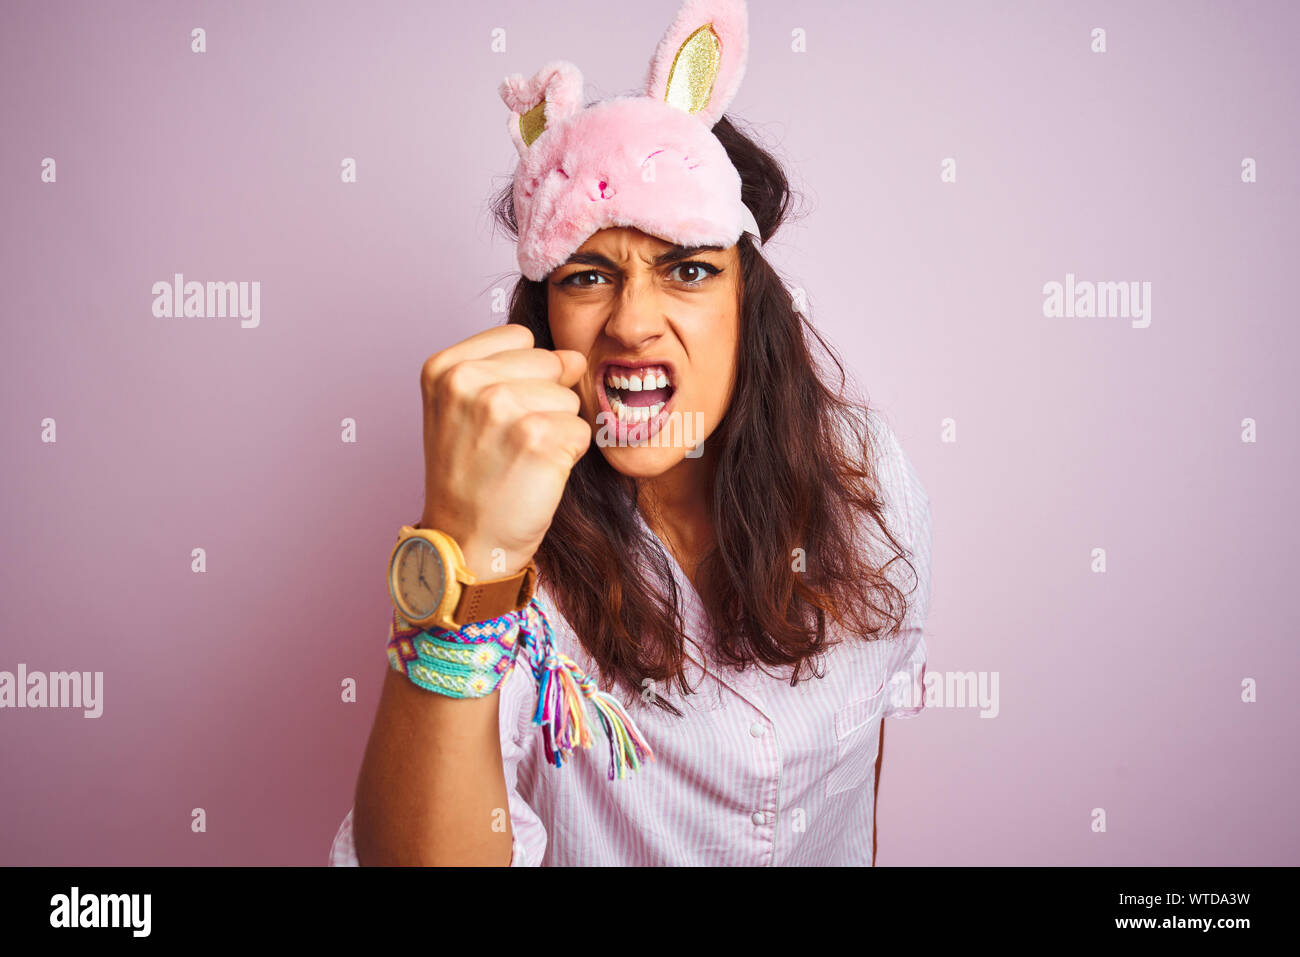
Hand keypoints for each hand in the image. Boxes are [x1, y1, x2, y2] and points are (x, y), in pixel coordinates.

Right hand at [418, 324, 588, 578]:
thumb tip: (575, 356)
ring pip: (569, 398)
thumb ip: (512, 370)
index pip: (521, 337)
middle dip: (543, 401)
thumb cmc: (469, 479)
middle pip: (551, 363)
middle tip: (509, 443)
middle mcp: (468, 380)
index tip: (496, 416)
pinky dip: (569, 456)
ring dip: (557, 430)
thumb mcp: (463, 410)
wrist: (465, 544)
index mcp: (445, 367)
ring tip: (520, 459)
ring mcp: (502, 407)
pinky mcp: (538, 438)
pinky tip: (536, 474)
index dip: (523, 376)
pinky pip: (583, 430)